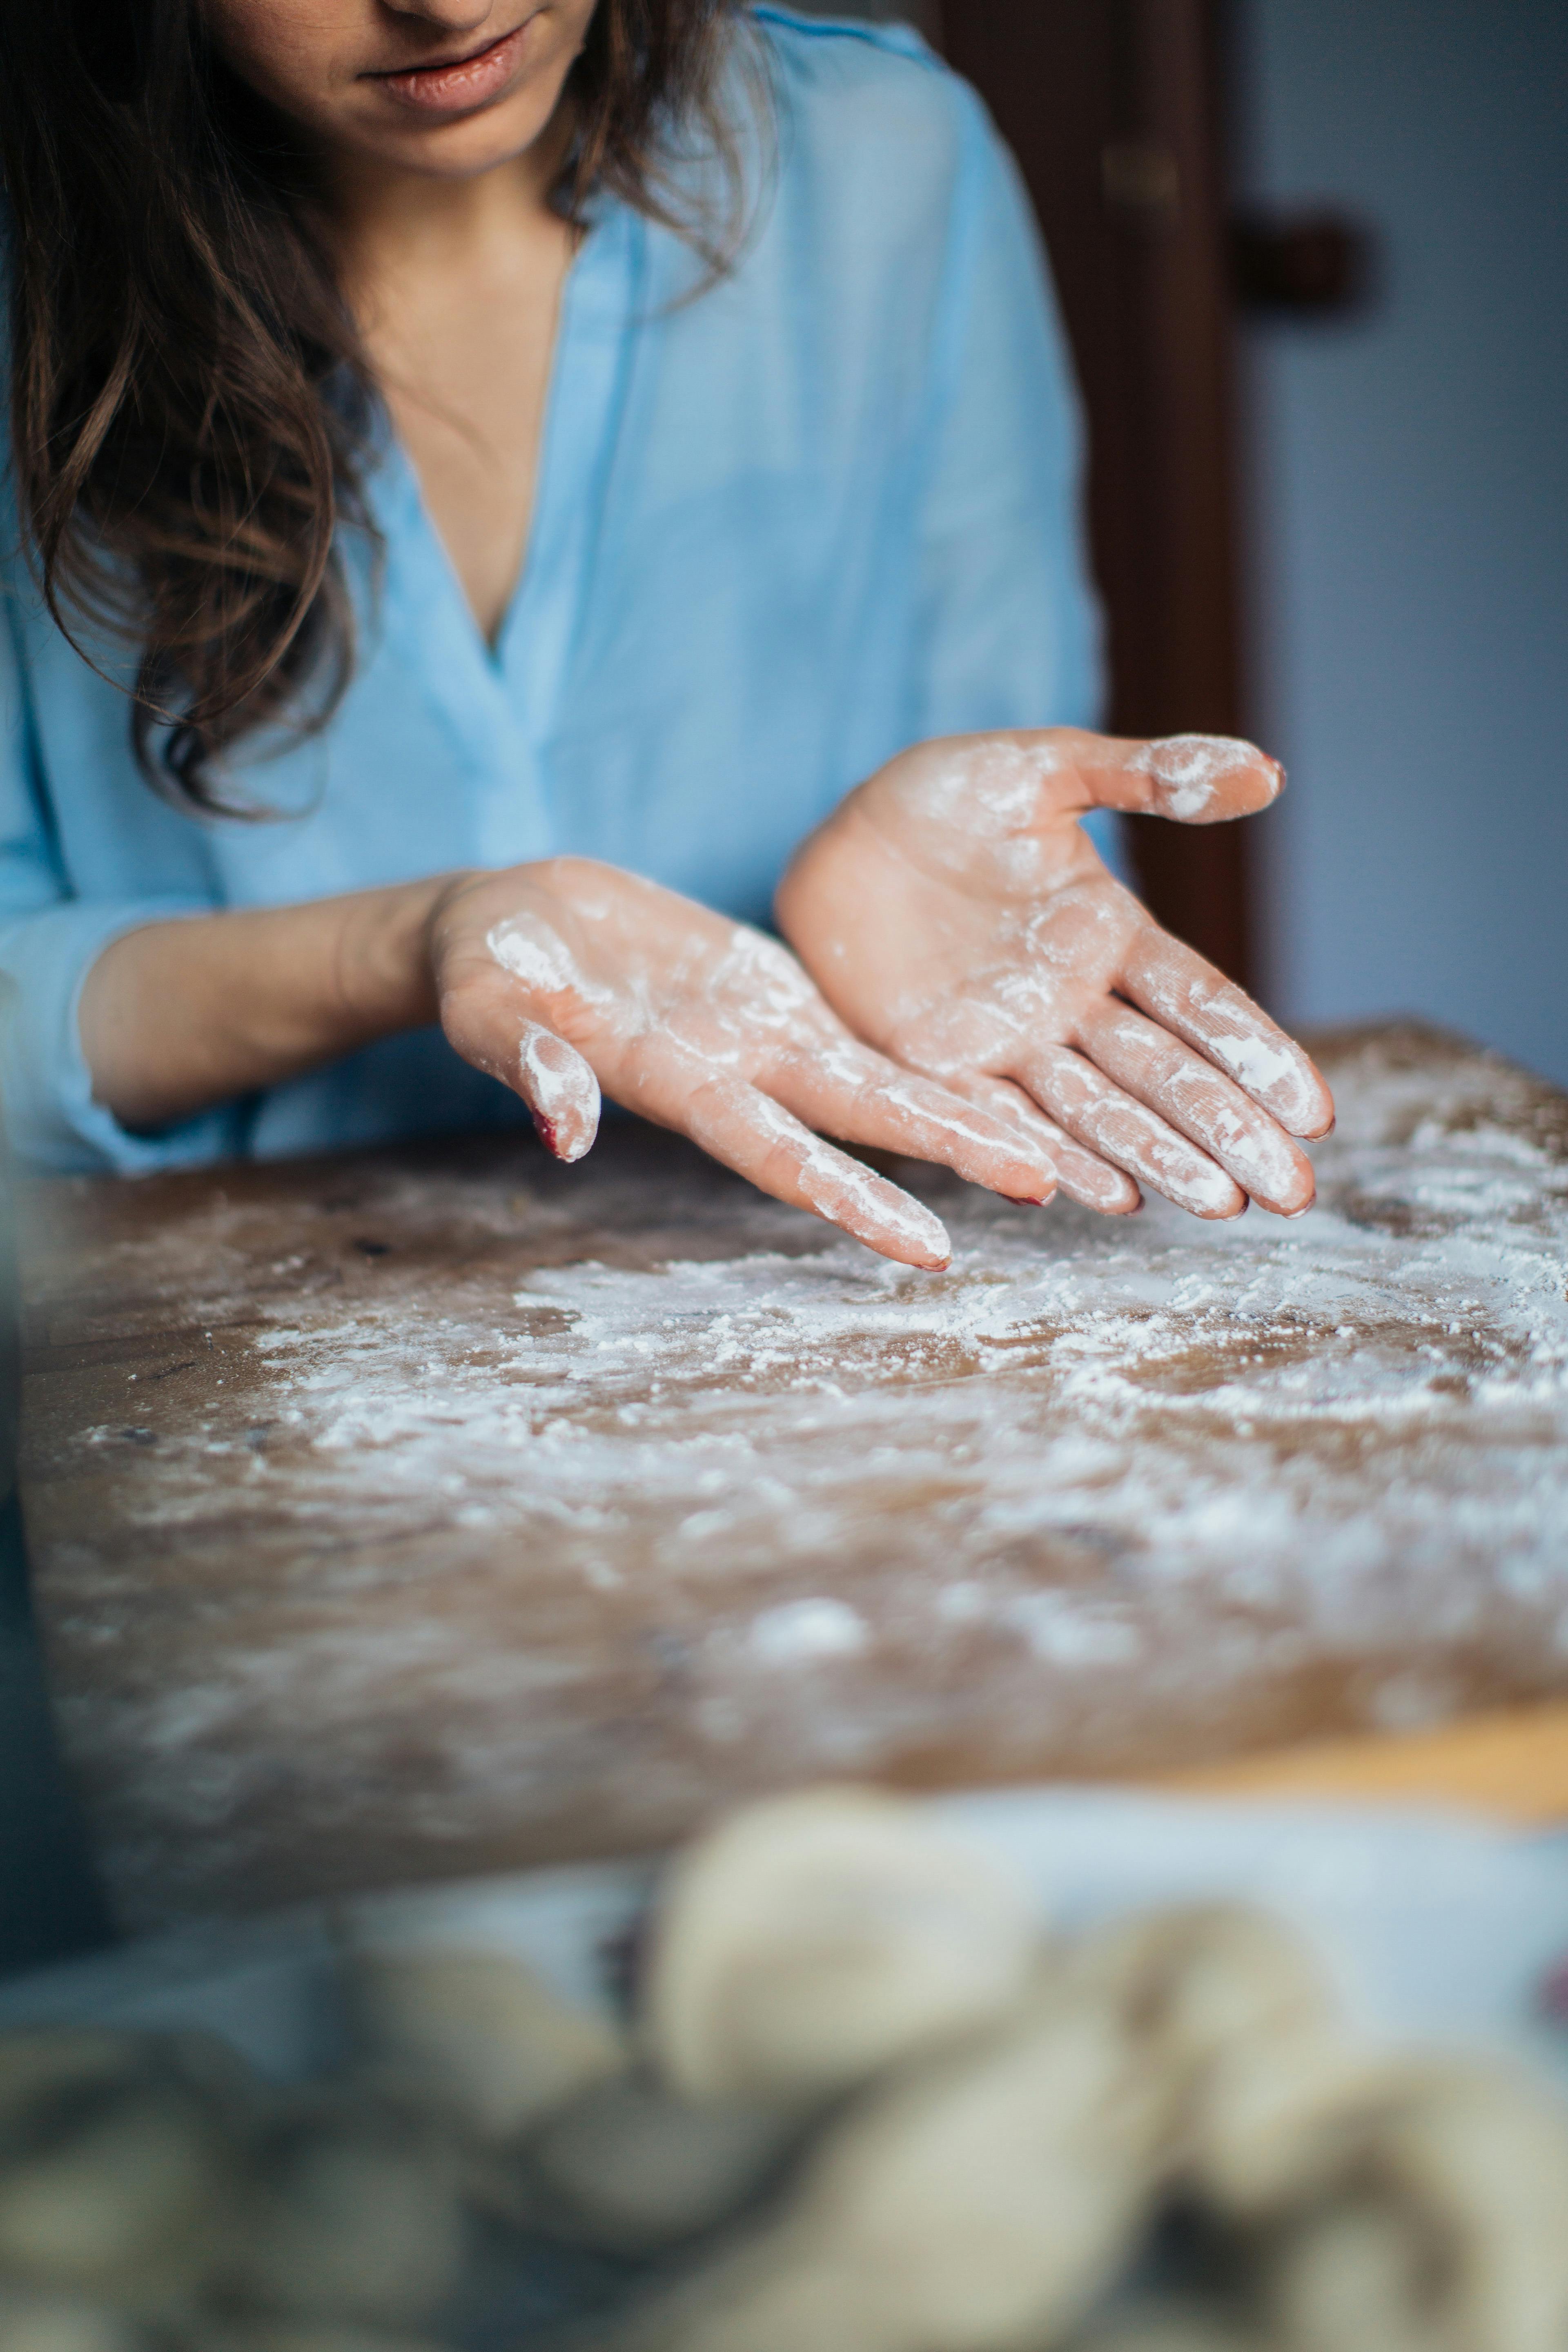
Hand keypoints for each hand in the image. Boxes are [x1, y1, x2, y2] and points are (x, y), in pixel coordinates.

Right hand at [427, 856, 1064, 1268]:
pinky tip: (1006, 1070)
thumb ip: (528, 1062)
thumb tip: (563, 1129)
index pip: (779, 1151)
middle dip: (952, 1154)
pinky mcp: (777, 992)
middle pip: (863, 1121)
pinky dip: (933, 1056)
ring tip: (1058, 1142)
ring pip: (881, 1080)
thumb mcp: (489, 1005)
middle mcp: (740, 1072)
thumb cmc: (483, 965)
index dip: (853, 1198)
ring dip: (962, 1114)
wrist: (508, 923)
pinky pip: (868, 1031)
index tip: (930, 1248)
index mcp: (676, 1082)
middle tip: (1052, 1185)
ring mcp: (764, 1034)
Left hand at [775, 730, 1333, 1219]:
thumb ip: (1149, 777)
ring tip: (1223, 1204)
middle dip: (1230, 1131)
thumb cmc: (948, 795)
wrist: (842, 836)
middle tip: (1295, 1193)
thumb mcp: (1047, 769)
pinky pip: (1004, 1123)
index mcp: (1111, 936)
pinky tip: (1115, 1198)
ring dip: (1161, 1158)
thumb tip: (1269, 773)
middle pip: (1167, 1075)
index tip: (1315, 1111)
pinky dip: (1056, 1161)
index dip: (1257, 1054)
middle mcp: (1073, 1004)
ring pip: (1100, 1112)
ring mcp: (1011, 1044)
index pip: (1201, 1004)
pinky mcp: (941, 1073)